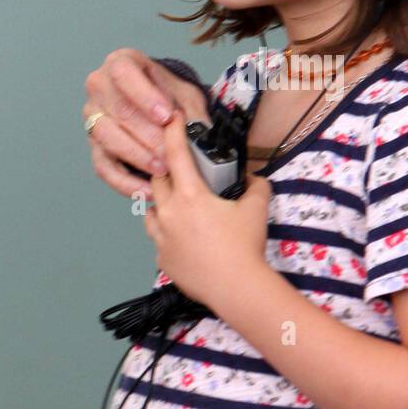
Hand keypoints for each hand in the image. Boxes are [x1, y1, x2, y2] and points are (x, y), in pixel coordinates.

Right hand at [83, 50, 210, 198]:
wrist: (159, 109)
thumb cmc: (170, 97)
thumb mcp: (186, 95)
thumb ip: (191, 110)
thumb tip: (200, 133)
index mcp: (120, 63)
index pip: (124, 75)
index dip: (145, 96)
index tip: (167, 116)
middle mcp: (100, 87)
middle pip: (119, 111)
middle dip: (149, 135)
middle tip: (172, 152)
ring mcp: (93, 117)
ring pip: (108, 138)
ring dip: (138, 157)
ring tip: (163, 170)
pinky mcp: (95, 146)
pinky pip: (104, 167)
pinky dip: (126, 182)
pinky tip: (148, 190)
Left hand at [144, 108, 271, 311]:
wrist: (236, 288)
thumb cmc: (245, 245)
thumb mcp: (257, 208)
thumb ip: (256, 186)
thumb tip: (254, 178)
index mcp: (190, 195)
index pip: (175, 155)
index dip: (172, 133)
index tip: (170, 120)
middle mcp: (168, 213)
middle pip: (156, 181)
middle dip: (166, 172)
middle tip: (181, 172)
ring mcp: (161, 238)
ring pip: (150, 210)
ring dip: (161, 203)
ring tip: (178, 206)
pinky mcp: (162, 259)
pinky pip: (158, 238)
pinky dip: (166, 232)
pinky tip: (183, 237)